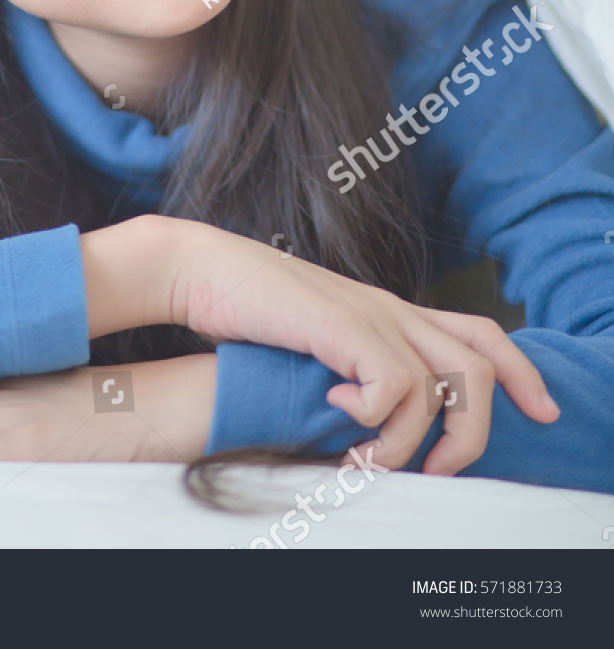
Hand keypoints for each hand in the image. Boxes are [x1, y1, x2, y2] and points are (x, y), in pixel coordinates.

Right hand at [163, 221, 559, 474]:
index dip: (520, 372)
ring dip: (410, 443)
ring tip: (364, 457)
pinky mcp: (342, 323)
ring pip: (442, 386)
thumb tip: (364, 430)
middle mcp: (390, 309)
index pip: (479, 335)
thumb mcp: (313, 348)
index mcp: (389, 312)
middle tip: (440, 471)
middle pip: (479, 365)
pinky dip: (374, 416)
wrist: (201, 270)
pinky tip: (335, 411)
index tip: (541, 412)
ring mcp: (368, 313)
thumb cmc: (248, 313)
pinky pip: (394, 384)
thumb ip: (348, 376)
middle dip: (478, 432)